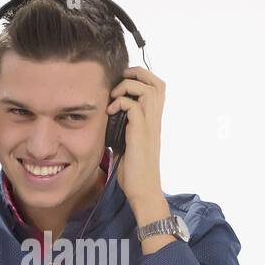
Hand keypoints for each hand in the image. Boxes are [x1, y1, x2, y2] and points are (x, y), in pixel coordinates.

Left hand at [110, 66, 164, 208]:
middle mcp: (155, 119)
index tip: (122, 84)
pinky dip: (120, 103)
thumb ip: (121, 128)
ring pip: (148, 89)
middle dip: (136, 74)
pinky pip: (134, 105)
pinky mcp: (140, 133)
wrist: (142, 190)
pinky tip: (110, 112)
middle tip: (119, 83)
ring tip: (114, 98)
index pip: (157, 87)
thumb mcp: (125, 143)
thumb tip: (107, 118)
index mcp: (153, 120)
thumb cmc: (134, 171)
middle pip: (157, 82)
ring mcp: (149, 125)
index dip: (141, 77)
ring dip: (127, 87)